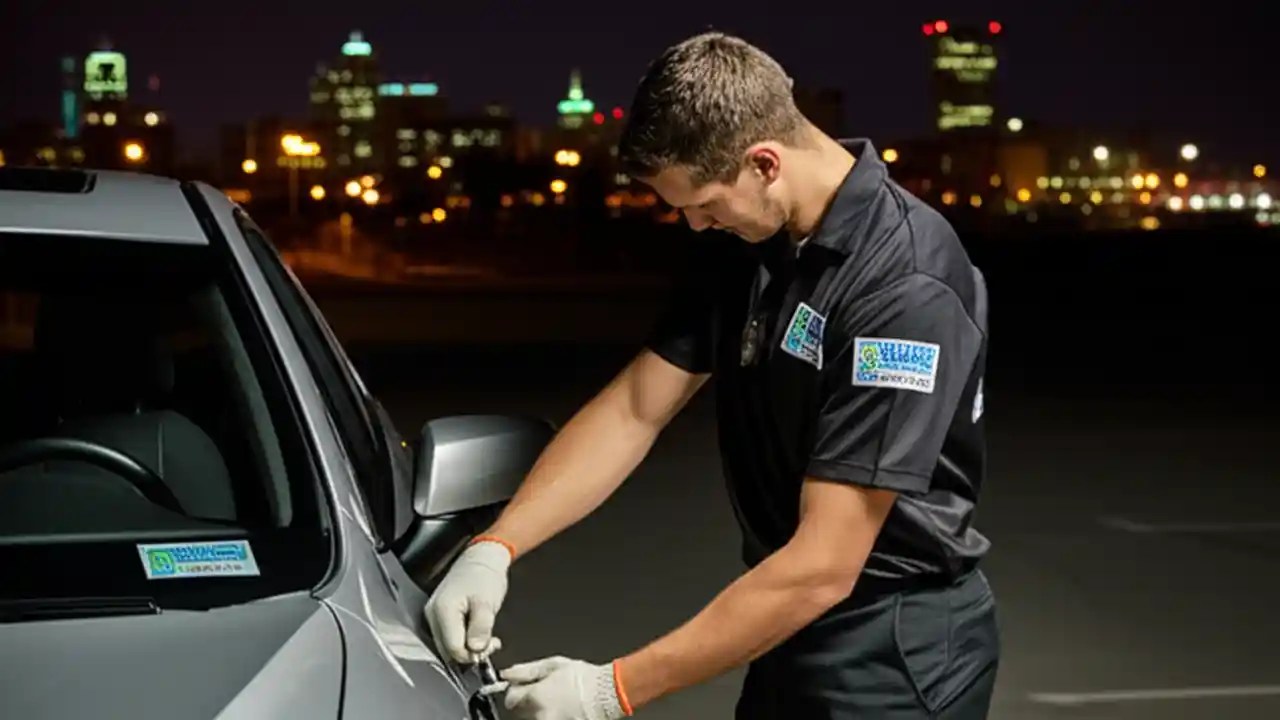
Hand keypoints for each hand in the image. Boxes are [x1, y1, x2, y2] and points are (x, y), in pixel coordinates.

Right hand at [423, 539, 511, 663]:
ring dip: (469, 648)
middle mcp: (432, 616)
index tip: (490, 647)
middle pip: (448, 650)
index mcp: (442, 611)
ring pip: (449, 646)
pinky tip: (479, 635)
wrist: (481, 560)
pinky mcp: (440, 617)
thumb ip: (481, 627)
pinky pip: (450, 638)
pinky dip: (465, 641)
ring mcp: (434, 617)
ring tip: (489, 638)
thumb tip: (476, 650)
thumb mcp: (487, 602)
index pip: (453, 649)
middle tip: (492, 643)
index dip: (472, 654)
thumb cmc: (485, 576)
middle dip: (471, 653)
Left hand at [500, 656, 630, 719]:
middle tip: (545, 694)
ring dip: (539, 711)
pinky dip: (550, 715)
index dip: (515, 692)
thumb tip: (506, 674)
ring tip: (557, 702)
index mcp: (536, 698)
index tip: (524, 689)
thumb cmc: (584, 677)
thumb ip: (527, 671)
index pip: (510, 700)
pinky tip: (563, 710)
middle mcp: (540, 716)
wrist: (608, 693)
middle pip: (520, 713)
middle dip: (527, 703)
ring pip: (533, 718)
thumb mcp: (553, 665)